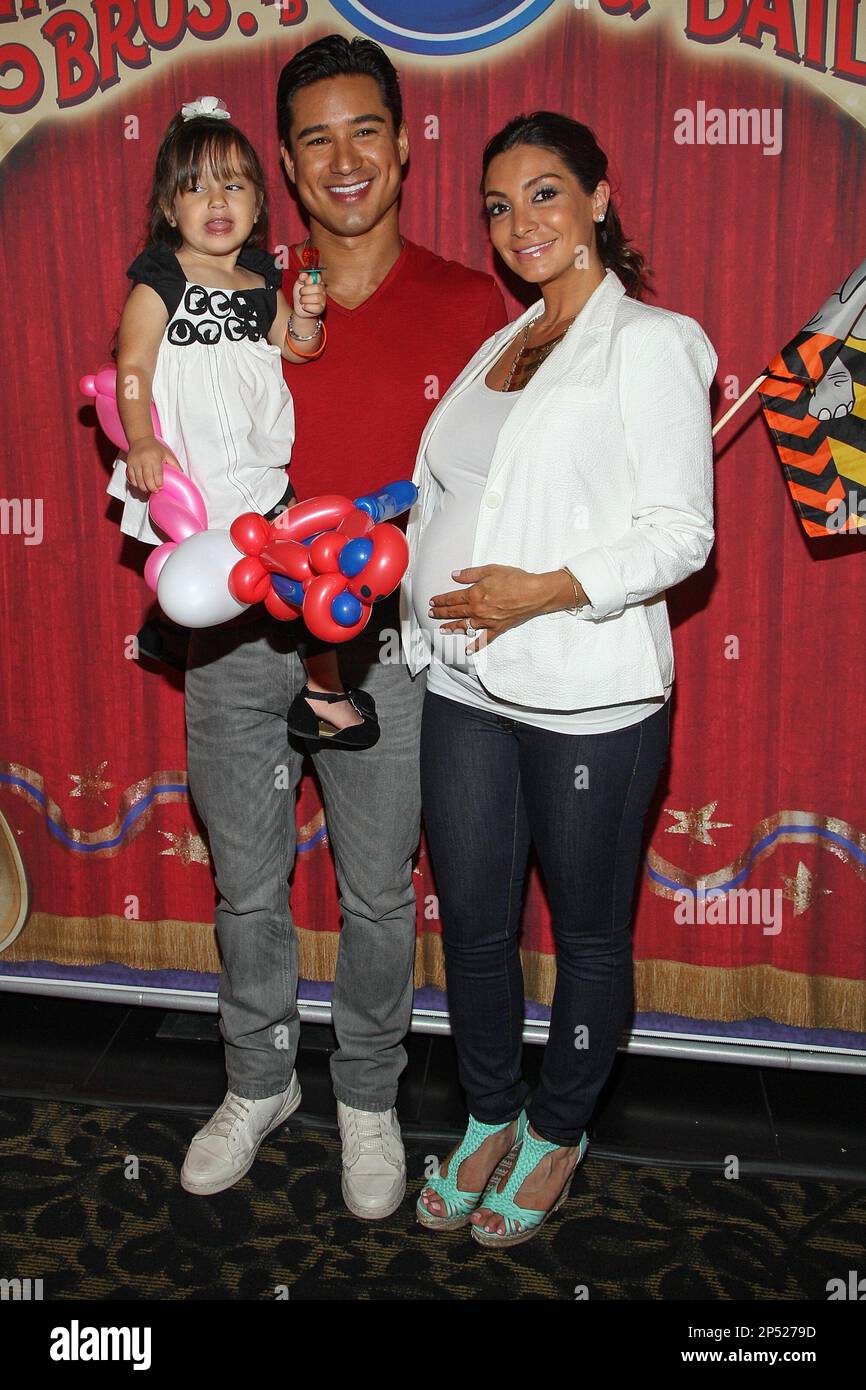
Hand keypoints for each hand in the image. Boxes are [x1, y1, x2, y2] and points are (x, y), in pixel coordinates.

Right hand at [125, 439, 182, 494]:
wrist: (141, 439)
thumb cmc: (155, 447)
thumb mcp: (167, 453)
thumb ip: (175, 464)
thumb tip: (181, 474)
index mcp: (155, 458)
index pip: (157, 475)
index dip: (159, 484)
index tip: (161, 487)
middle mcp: (144, 460)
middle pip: (147, 480)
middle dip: (152, 488)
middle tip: (155, 490)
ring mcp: (135, 463)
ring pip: (138, 481)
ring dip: (144, 488)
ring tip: (148, 489)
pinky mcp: (129, 464)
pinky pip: (131, 478)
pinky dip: (135, 484)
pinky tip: (140, 485)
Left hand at [292, 271, 325, 323]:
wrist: (299, 307)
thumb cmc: (301, 294)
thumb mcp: (299, 283)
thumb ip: (301, 278)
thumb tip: (303, 275)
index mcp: (318, 282)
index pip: (318, 276)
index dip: (309, 279)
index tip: (303, 282)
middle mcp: (322, 290)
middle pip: (317, 288)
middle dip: (305, 290)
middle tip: (301, 293)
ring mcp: (323, 300)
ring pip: (316, 298)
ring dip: (305, 299)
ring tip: (302, 300)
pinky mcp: (321, 309)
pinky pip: (316, 307)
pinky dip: (307, 307)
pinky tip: (304, 306)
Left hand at [429, 565, 550, 653]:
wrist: (534, 593)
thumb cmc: (514, 579)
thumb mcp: (490, 570)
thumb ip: (470, 574)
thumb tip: (455, 575)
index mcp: (474, 594)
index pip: (452, 598)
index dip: (440, 600)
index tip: (432, 602)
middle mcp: (477, 610)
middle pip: (455, 612)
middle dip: (441, 613)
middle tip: (432, 614)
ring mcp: (486, 621)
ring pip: (464, 626)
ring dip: (451, 628)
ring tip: (442, 629)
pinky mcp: (497, 629)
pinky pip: (483, 640)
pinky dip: (475, 646)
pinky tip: (467, 650)